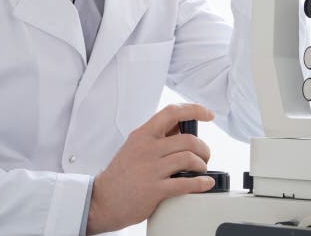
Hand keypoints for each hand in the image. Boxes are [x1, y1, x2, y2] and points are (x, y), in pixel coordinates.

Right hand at [86, 104, 215, 234]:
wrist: (103, 200)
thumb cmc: (121, 174)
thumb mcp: (134, 146)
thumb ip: (156, 137)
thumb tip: (181, 127)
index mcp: (143, 134)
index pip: (171, 112)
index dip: (194, 110)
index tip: (207, 114)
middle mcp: (147, 148)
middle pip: (187, 140)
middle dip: (203, 148)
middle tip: (204, 156)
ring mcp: (151, 169)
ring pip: (189, 159)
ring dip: (202, 165)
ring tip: (201, 170)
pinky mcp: (155, 189)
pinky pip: (186, 183)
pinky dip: (201, 183)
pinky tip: (205, 183)